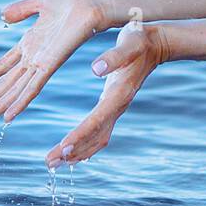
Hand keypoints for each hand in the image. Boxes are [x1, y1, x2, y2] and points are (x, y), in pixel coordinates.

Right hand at [0, 0, 106, 123]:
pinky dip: (20, 102)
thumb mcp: (41, 2)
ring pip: (16, 89)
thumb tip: (3, 14)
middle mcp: (36, 56)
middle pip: (8, 82)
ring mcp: (43, 62)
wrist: (93, 0)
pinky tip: (9, 116)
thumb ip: (21, 9)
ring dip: (0, 105)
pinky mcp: (51, 65)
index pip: (6, 64)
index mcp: (32, 42)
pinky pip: (33, 88)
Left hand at [45, 21, 166, 167]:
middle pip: (95, 137)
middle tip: (49, 163)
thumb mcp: (129, 43)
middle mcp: (118, 106)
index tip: (63, 148)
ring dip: (76, 153)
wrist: (155, 45)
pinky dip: (84, 145)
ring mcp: (116, 109)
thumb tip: (96, 68)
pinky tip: (71, 153)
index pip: (97, 120)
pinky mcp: (112, 107)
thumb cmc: (139, 41)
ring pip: (96, 140)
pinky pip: (98, 133)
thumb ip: (115, 56)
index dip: (80, 135)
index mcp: (119, 94)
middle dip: (72, 152)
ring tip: (54, 164)